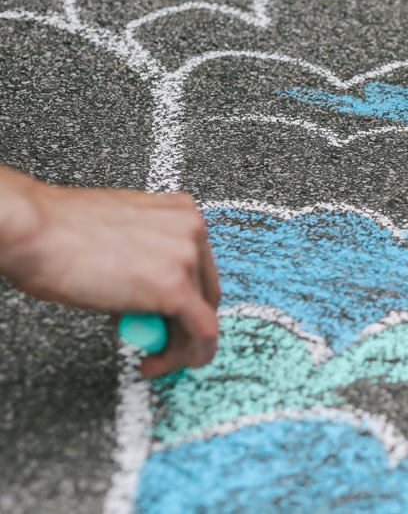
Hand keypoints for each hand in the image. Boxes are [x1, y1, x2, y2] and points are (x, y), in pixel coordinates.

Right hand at [0, 171, 220, 377]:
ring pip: (203, 315)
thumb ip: (146, 259)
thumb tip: (147, 296)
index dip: (186, 300)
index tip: (170, 320)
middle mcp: (192, 229)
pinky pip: (202, 331)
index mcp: (181, 212)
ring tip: (149, 359)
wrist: (33, 231)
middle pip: (205, 291)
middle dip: (185, 325)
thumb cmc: (57, 233)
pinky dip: (192, 354)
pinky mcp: (175, 287)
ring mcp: (187, 257)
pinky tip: (163, 364)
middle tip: (160, 344)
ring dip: (178, 344)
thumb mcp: (120, 238)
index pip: (199, 266)